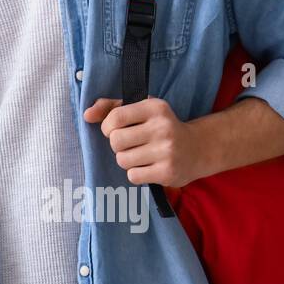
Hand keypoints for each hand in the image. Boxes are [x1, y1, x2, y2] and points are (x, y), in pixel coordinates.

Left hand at [83, 96, 213, 187]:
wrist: (196, 149)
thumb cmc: (159, 127)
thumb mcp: (140, 110)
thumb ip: (110, 108)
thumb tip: (86, 115)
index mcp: (155, 108)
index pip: (115, 118)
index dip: (107, 127)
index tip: (115, 130)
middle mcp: (163, 127)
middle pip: (116, 141)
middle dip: (117, 145)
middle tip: (130, 144)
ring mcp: (167, 151)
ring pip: (122, 160)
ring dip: (126, 160)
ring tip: (140, 155)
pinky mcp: (168, 172)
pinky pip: (133, 176)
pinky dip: (136, 173)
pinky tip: (148, 167)